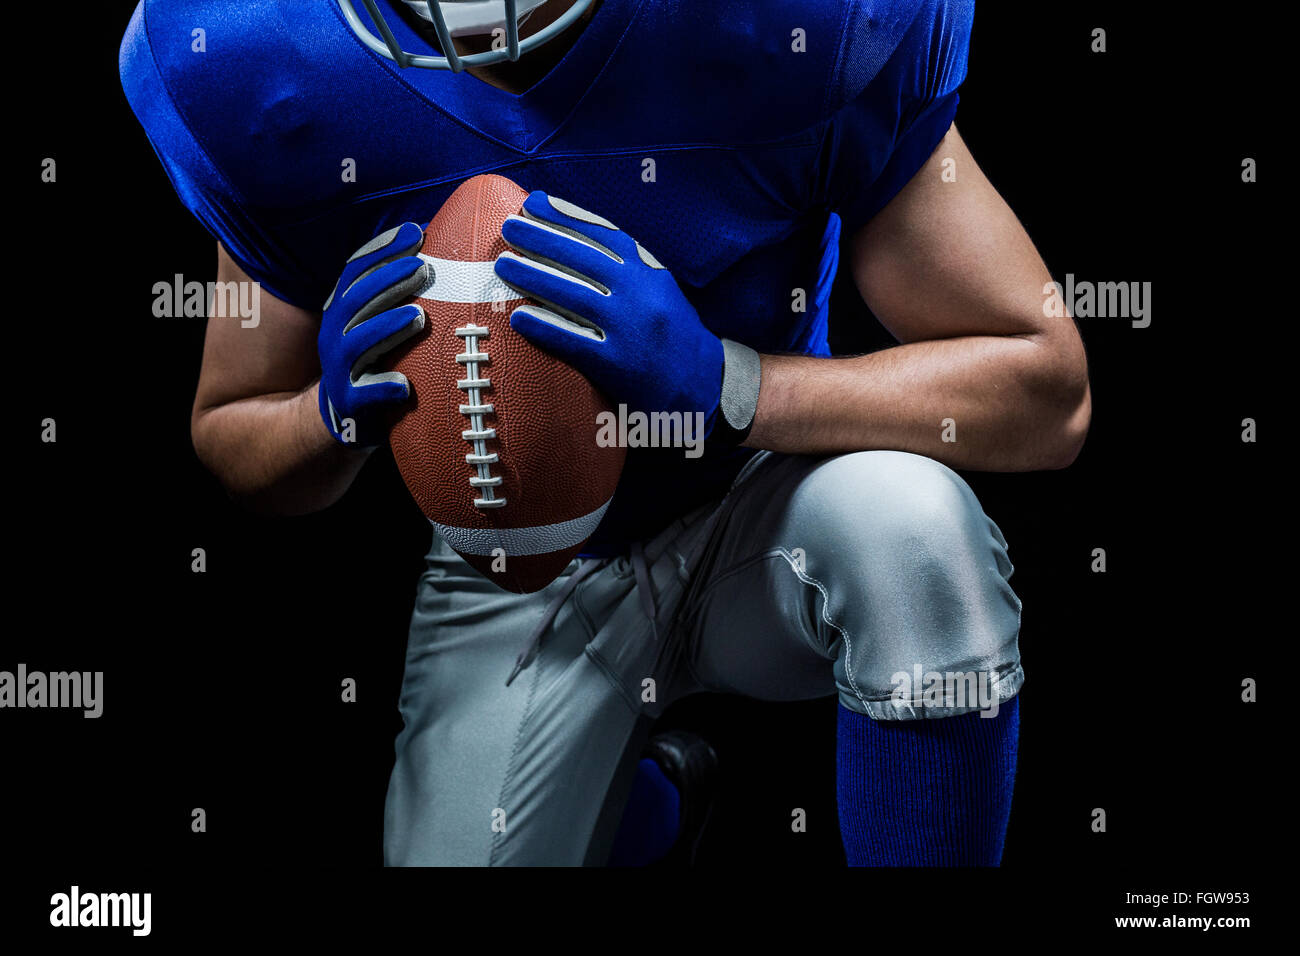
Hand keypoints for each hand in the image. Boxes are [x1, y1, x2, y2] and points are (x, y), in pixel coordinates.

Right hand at [317, 222, 429, 446]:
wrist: (344, 413)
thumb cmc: (374, 358)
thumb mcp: (377, 319)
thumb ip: (396, 288)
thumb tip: (432, 239)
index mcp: (342, 309)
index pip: (357, 271)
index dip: (383, 250)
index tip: (415, 233)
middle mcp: (334, 334)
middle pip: (357, 301)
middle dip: (390, 281)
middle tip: (424, 268)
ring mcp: (339, 369)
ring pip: (358, 344)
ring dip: (387, 327)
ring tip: (418, 315)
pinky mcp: (349, 403)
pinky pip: (364, 395)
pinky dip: (382, 388)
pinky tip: (404, 384)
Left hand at [493, 192, 724, 425]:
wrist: (707, 384)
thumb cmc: (673, 334)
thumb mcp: (659, 289)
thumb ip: (626, 268)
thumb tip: (575, 240)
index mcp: (650, 273)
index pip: (603, 235)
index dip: (566, 216)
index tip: (535, 202)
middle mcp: (640, 295)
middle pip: (582, 259)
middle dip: (541, 239)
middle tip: (509, 227)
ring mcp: (629, 329)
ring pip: (574, 295)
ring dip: (534, 276)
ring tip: (504, 264)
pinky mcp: (618, 364)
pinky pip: (573, 341)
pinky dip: (544, 327)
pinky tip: (518, 317)